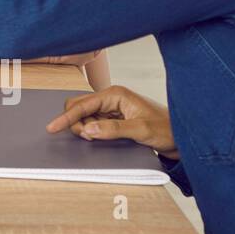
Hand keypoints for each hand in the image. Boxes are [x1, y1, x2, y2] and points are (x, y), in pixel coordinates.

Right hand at [45, 85, 178, 158]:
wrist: (182, 138)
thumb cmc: (167, 129)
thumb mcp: (140, 130)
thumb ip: (113, 129)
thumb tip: (88, 129)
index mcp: (115, 94)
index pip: (82, 104)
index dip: (66, 117)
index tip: (53, 127)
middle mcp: (111, 99)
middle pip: (79, 107)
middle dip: (75, 122)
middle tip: (85, 137)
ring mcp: (112, 109)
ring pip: (84, 116)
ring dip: (85, 128)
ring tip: (96, 139)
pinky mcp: (114, 119)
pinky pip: (94, 123)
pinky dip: (91, 131)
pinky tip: (98, 137)